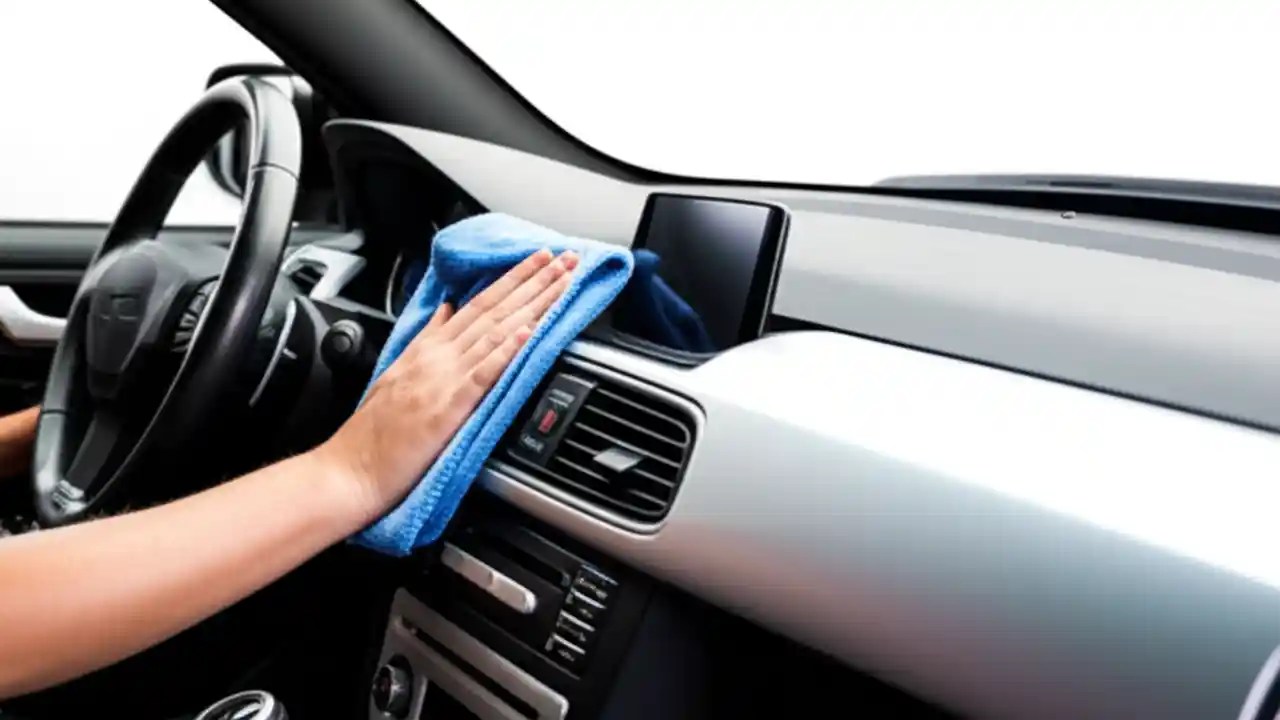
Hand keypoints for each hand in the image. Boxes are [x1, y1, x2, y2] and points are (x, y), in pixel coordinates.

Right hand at [316, 248, 577, 520]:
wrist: (351, 469)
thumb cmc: (375, 433)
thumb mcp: (399, 372)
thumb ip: (426, 339)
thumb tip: (446, 310)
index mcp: (429, 348)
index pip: (479, 303)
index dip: (512, 279)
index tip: (540, 259)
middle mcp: (438, 356)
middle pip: (494, 309)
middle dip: (533, 280)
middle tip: (565, 258)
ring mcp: (444, 378)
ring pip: (496, 331)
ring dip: (531, 304)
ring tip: (558, 282)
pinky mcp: (449, 407)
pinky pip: (483, 373)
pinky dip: (506, 350)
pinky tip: (527, 333)